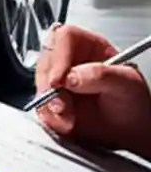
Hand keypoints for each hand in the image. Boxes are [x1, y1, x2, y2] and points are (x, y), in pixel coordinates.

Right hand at [35, 24, 150, 158]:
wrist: (128, 133)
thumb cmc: (133, 105)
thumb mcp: (127, 85)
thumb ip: (101, 76)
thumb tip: (71, 76)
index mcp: (90, 47)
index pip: (64, 37)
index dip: (59, 56)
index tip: (60, 80)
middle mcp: (70, 60)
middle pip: (46, 59)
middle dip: (51, 85)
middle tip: (63, 104)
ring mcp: (57, 81)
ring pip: (39, 83)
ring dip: (50, 103)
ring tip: (69, 115)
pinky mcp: (49, 100)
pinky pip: (38, 104)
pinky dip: (49, 116)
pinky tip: (66, 121)